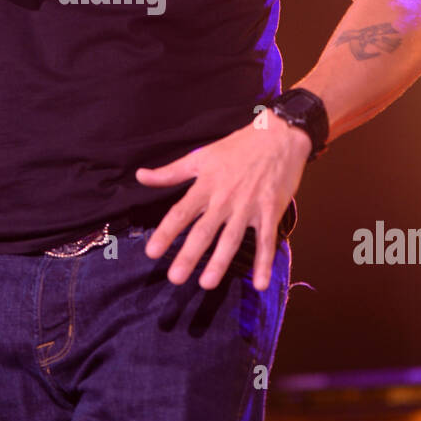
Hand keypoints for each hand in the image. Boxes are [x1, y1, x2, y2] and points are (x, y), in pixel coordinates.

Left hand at [135, 116, 311, 289]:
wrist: (280, 136)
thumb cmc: (238, 146)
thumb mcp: (201, 156)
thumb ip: (170, 172)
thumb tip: (140, 176)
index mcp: (206, 185)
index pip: (181, 212)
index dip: (165, 233)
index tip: (151, 252)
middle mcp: (225, 198)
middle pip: (204, 230)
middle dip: (189, 255)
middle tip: (175, 278)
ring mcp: (249, 207)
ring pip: (232, 239)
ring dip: (220, 262)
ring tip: (207, 283)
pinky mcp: (271, 211)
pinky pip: (267, 241)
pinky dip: (265, 263)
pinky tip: (260, 284)